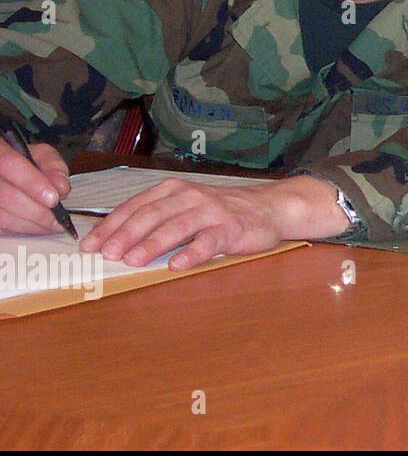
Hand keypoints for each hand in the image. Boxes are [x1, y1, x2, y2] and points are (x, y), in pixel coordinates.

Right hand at [0, 140, 71, 235]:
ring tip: (51, 226)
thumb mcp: (41, 154)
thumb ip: (54, 167)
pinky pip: (0, 228)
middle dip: (36, 212)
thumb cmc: (25, 160)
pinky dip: (19, 230)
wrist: (4, 168)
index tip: (54, 199)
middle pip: (5, 195)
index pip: (9, 164)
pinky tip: (35, 227)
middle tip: (58, 221)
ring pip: (1, 216)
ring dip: (29, 225)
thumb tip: (61, 189)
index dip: (32, 183)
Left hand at [80, 175, 349, 270]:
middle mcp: (190, 196)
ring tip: (133, 261)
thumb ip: (156, 218)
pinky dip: (192, 253)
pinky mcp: (231, 228)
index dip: (112, 226)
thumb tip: (113, 241)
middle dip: (126, 235)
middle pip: (152, 215)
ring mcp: (212, 211)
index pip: (136, 207)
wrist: (268, 208)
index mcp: (173, 190)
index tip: (91, 245)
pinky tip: (177, 265)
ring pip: (177, 227)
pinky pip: (209, 241)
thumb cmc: (219, 212)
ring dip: (153, 244)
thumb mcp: (185, 207)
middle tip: (107, 254)